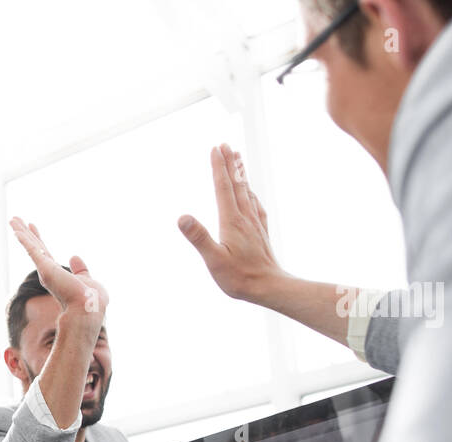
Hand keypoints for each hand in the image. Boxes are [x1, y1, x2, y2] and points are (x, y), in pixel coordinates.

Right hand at [8, 217, 109, 320]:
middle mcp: (48, 272)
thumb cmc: (91, 300)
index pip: (45, 253)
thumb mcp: (87, 280)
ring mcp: (46, 270)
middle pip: (34, 246)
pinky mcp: (46, 269)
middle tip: (15, 220)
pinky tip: (16, 231)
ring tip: (12, 219)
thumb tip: (74, 257)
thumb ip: (81, 270)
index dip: (38, 239)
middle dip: (24, 232)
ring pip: (31, 246)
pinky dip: (24, 240)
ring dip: (21, 232)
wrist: (88, 308)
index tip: (31, 226)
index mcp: (57, 275)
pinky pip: (32, 250)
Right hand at [177, 144, 287, 302]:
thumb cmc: (240, 277)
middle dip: (230, 164)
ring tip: (238, 160)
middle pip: (237, 184)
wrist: (269, 287)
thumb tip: (182, 217)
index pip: (223, 187)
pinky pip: (254, 205)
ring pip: (246, 192)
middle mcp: (245, 217)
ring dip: (240, 174)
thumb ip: (199, 237)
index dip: (218, 167)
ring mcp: (254, 223)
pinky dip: (250, 193)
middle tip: (226, 145)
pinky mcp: (260, 231)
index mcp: (232, 221)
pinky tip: (250, 194)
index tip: (215, 149)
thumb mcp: (214, 260)